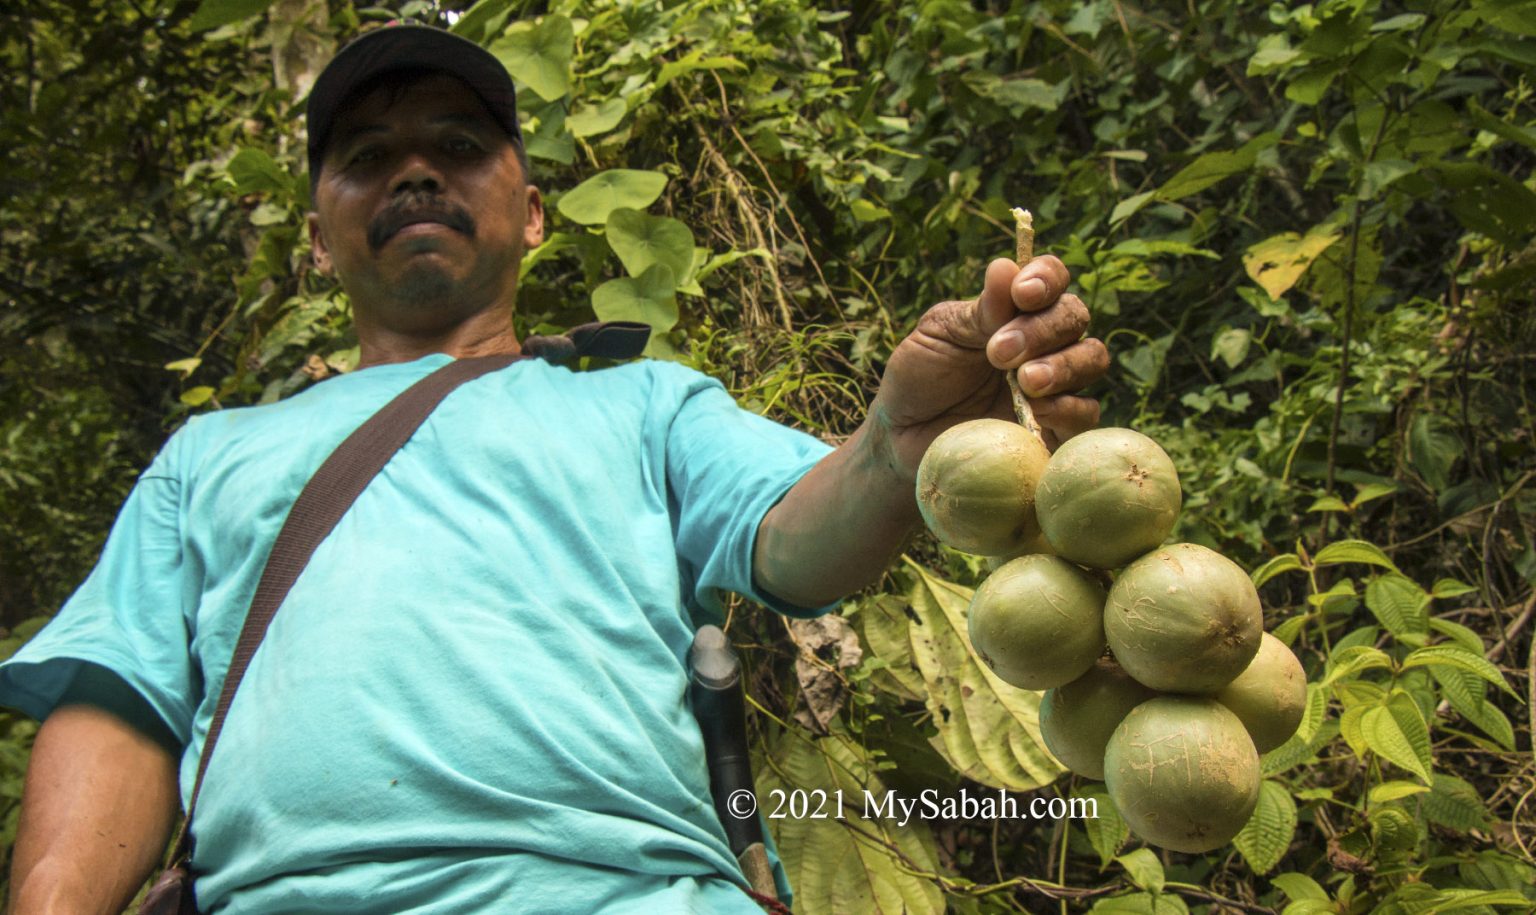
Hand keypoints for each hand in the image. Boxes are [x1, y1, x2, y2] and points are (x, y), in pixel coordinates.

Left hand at [871, 255, 1109, 476]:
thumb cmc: (921, 378)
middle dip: (1043, 329)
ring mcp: (1057, 384)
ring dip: (1063, 364)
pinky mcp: (1059, 427)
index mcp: (1016, 310)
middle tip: (999, 352)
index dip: (1046, 278)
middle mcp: (1046, 341)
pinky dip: (1068, 407)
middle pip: (1074, 316)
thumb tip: (1006, 267)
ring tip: (1025, 380)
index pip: (1051, 278)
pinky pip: (1086, 412)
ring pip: (1091, 358)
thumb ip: (979, 310)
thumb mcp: (940, 336)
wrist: (906, 437)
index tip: (1022, 293)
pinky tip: (1037, 409)